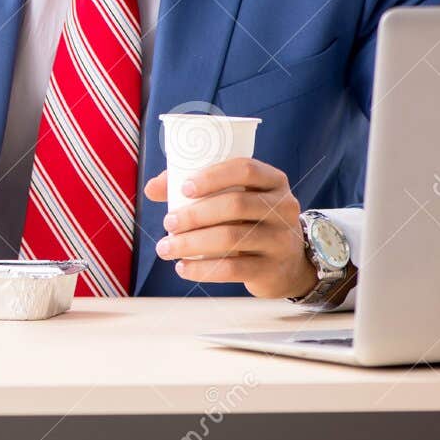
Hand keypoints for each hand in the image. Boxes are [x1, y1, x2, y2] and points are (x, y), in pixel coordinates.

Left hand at [144, 157, 315, 298]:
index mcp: (272, 181)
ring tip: (166, 248)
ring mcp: (281, 239)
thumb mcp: (234, 198)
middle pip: (235, 205)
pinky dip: (202, 269)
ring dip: (191, 243)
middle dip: (194, 214)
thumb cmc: (249, 221)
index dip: (212, 177)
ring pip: (231, 238)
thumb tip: (152, 188)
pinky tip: (182, 267)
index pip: (245, 169)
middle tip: (168, 223)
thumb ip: (194, 189)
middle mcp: (283, 207)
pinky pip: (233, 269)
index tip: (183, 188)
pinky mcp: (272, 269)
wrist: (288, 265)